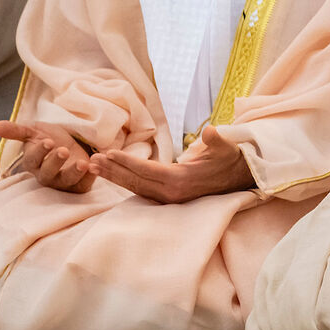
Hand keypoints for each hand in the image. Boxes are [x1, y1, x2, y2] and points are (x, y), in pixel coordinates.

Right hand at [0, 119, 96, 192]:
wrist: (73, 143)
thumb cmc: (51, 138)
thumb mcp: (35, 131)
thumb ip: (16, 130)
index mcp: (34, 162)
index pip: (33, 160)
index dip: (40, 151)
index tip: (48, 141)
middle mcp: (47, 175)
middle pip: (48, 174)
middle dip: (55, 162)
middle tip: (63, 149)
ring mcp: (63, 182)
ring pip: (66, 182)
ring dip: (74, 173)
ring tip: (83, 162)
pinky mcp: (79, 185)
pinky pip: (84, 185)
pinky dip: (91, 176)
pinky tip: (96, 165)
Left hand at [90, 124, 255, 203]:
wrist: (238, 178)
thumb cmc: (229, 159)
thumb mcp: (226, 148)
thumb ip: (217, 140)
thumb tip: (210, 131)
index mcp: (181, 181)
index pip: (147, 171)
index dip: (127, 162)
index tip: (108, 154)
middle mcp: (171, 193)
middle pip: (136, 181)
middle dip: (113, 171)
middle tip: (91, 161)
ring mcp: (168, 198)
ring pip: (135, 187)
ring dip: (114, 177)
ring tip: (94, 167)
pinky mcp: (167, 197)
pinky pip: (141, 189)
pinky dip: (124, 181)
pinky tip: (111, 174)